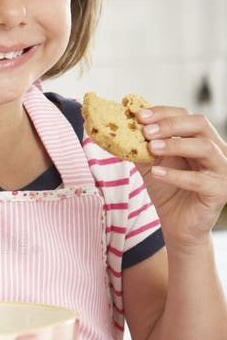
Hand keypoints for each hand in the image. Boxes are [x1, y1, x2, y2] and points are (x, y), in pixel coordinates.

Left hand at [137, 105, 226, 246]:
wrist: (179, 227)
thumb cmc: (168, 193)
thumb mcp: (151, 165)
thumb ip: (142, 148)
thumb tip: (122, 128)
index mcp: (202, 139)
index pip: (187, 116)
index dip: (163, 113)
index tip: (139, 115)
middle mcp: (217, 150)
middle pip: (200, 124)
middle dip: (170, 124)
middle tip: (145, 130)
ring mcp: (222, 170)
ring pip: (204, 148)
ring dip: (175, 144)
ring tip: (151, 147)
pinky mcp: (220, 191)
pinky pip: (199, 180)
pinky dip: (176, 175)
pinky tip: (156, 173)